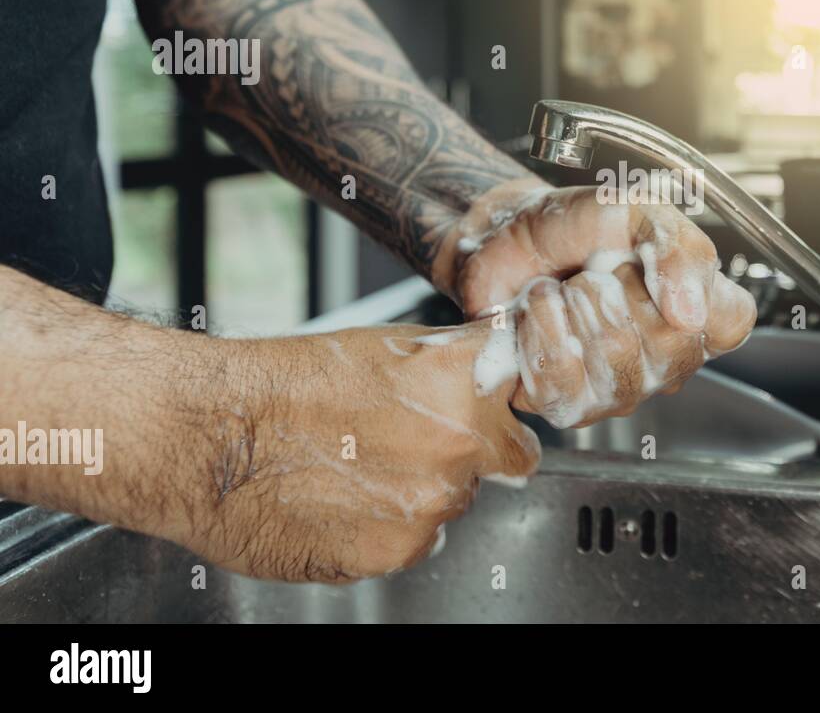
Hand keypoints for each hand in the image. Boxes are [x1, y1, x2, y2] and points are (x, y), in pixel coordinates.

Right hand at [175, 323, 537, 581]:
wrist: (213, 434)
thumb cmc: (288, 381)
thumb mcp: (389, 343)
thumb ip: (455, 365)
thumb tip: (494, 370)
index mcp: (467, 378)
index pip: (530, 392)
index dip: (512, 401)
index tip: (501, 406)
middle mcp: (463, 441)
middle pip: (508, 457)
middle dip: (476, 452)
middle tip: (418, 441)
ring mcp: (434, 501)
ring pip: (457, 502)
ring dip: (425, 490)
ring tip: (361, 467)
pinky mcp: (398, 550)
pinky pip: (417, 541)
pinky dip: (389, 527)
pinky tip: (347, 499)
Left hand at [431, 179, 756, 427]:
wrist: (508, 234)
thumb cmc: (578, 227)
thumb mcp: (638, 211)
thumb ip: (677, 250)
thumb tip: (691, 315)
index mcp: (699, 313)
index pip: (730, 322)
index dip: (686, 285)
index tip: (645, 257)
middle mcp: (666, 362)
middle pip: (670, 346)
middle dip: (619, 288)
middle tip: (595, 269)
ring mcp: (620, 391)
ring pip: (617, 361)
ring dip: (576, 304)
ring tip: (563, 287)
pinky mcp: (568, 406)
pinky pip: (565, 382)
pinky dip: (541, 327)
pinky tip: (539, 310)